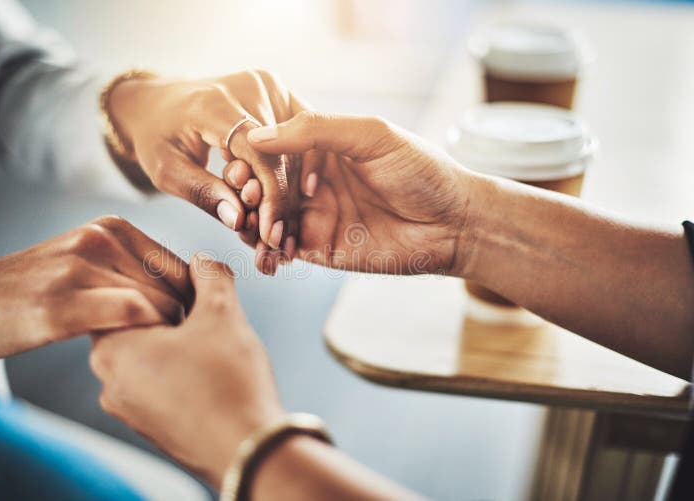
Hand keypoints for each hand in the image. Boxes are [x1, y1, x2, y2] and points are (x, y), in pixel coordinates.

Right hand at [0, 216, 190, 362]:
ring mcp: (81, 269)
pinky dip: (145, 338)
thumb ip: (127, 271)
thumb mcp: (83, 262)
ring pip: (158, 301)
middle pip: (174, 287)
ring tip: (155, 362)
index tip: (186, 337)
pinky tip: (131, 359)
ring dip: (166, 337)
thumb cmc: (28, 291)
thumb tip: (182, 302)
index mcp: (112, 228)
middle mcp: (101, 239)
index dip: (192, 307)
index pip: (180, 269)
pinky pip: (132, 314)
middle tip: (174, 357)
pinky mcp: (62, 304)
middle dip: (183, 325)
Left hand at [89, 254, 284, 486]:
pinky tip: (212, 369)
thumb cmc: (229, 383)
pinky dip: (179, 368)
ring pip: (146, 354)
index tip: (192, 281)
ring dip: (176, 339)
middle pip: (134, 324)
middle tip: (205, 307)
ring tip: (213, 339)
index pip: (121, 294)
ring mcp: (128, 409)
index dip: (159, 279)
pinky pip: (157, 383)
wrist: (249, 452)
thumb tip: (202, 262)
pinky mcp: (150, 427)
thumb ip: (209, 277)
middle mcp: (108, 382)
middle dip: (170, 309)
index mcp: (112, 348)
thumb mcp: (222, 313)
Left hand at [108, 70, 308, 250]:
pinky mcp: (278, 91)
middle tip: (268, 237)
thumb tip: (239, 222)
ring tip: (266, 218)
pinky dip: (290, 171)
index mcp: (215, 103)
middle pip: (281, 153)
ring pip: (294, 149)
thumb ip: (202, 193)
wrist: (159, 102)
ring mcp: (267, 85)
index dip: (270, 196)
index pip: (259, 152)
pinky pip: (296, 137)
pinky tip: (278, 198)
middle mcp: (248, 86)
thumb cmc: (158, 138)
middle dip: (277, 200)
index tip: (271, 234)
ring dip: (285, 189)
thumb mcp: (167, 171)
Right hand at [245, 112, 475, 274]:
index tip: (240, 167)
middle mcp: (312, 179)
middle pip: (263, 185)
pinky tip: (269, 256)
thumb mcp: (372, 135)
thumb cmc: (422, 170)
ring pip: (266, 219)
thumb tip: (259, 135)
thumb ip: (317, 130)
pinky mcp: (320, 249)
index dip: (250, 157)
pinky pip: (283, 251)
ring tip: (255, 229)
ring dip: (252, 225)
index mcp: (321, 146)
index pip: (272, 147)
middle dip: (247, 194)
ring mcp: (314, 215)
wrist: (455, 224)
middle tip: (245, 201)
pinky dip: (268, 254)